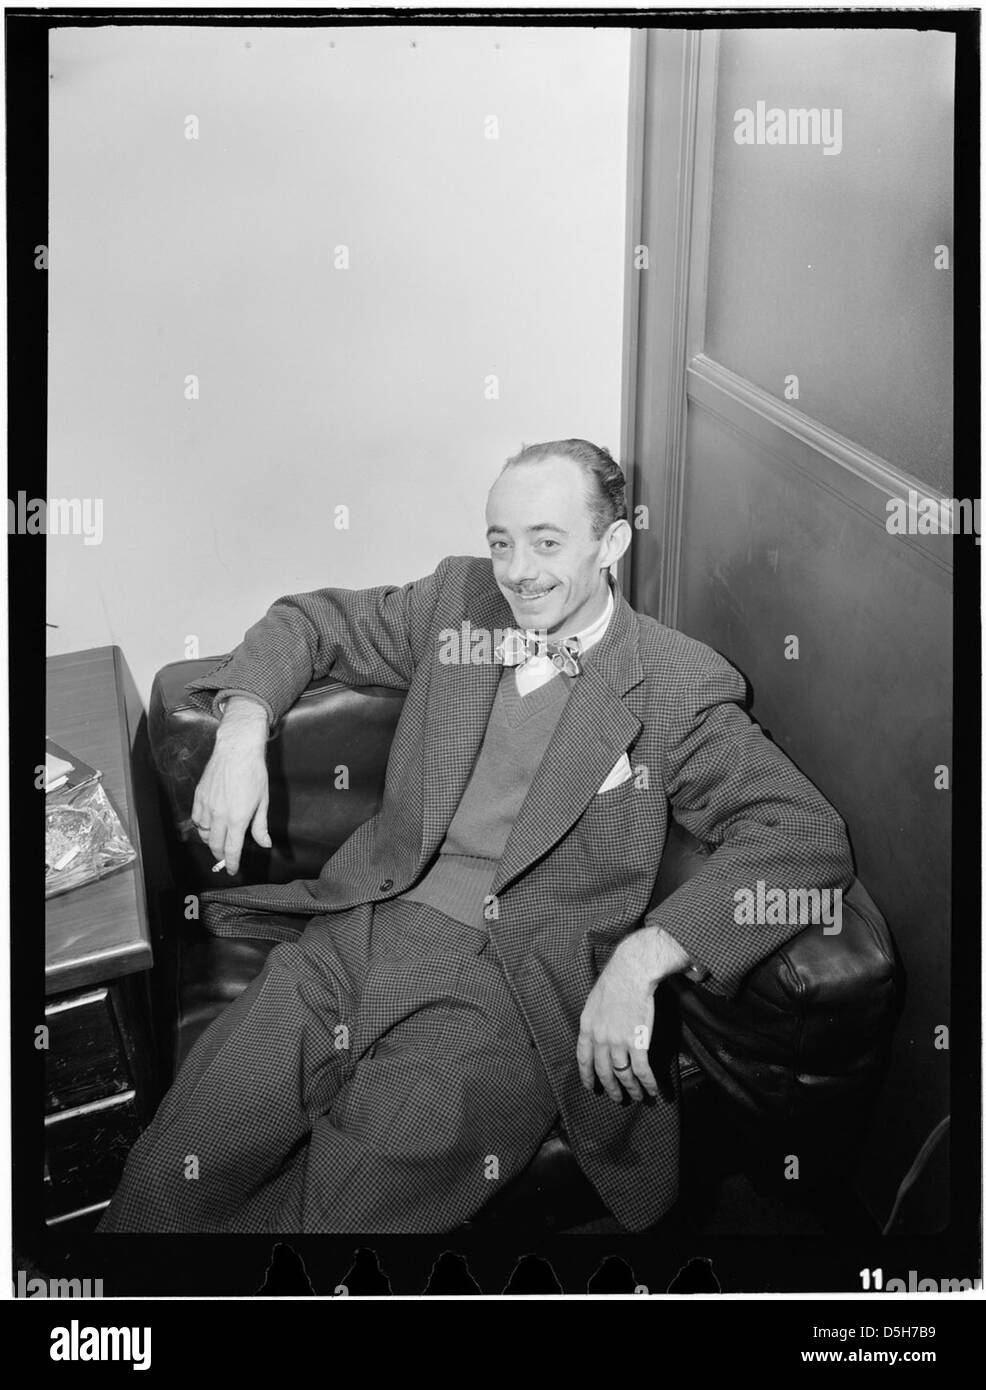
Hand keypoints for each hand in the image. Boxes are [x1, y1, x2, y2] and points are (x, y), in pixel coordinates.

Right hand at [191, 697, 271, 874]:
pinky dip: (200, 826)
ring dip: (209, 841)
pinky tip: (207, 825)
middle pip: (215, 845)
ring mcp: (207, 806)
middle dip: (220, 856)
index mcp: (237, 818)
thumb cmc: (254, 772)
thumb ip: (261, 825)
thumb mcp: (263, 801)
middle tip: (225, 859)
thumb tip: (265, 843)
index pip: (232, 849)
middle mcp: (219, 815)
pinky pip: (196, 819)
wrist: (237, 750)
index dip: (232, 863)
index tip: (233, 870)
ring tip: (217, 842)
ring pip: (203, 833)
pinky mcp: (199, 796)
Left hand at [577, 926, 690, 1102]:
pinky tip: (653, 1090)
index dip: (587, 1075)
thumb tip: (599, 1031)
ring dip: (631, 1089)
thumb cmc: (615, 981)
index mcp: (587, 1027)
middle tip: (616, 1097)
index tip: (591, 1086)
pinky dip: (648, 1083)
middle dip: (610, 1088)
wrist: (630, 973)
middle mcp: (600, 1039)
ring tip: (637, 1097)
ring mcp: (618, 1042)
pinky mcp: (637, 1042)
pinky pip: (642, 1070)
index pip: (583, 1058)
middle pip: (603, 1071)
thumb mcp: (594, 1001)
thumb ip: (595, 1020)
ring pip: (623, 1075)